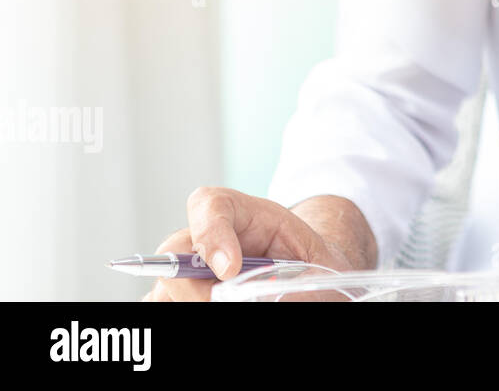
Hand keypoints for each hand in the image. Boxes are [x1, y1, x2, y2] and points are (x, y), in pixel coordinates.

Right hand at [143, 188, 355, 301]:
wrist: (309, 273)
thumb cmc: (311, 262)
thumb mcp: (318, 261)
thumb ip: (299, 277)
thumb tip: (272, 297)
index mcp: (241, 211)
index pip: (210, 206)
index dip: (212, 236)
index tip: (230, 269)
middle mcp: (205, 236)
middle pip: (174, 254)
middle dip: (194, 288)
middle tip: (222, 302)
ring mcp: (189, 267)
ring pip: (166, 288)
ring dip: (193, 300)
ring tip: (231, 301)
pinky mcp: (185, 293)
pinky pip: (170, 303)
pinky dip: (189, 305)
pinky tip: (218, 304)